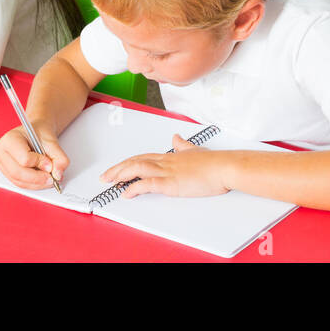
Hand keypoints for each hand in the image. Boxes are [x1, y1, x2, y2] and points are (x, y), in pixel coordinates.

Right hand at [0, 125, 69, 189]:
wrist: (36, 133)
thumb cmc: (39, 134)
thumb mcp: (52, 141)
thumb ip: (58, 157)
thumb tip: (58, 174)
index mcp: (10, 139)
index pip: (24, 158)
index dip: (39, 164)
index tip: (50, 164)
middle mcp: (2, 151)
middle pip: (18, 173)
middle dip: (38, 179)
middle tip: (52, 179)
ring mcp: (2, 163)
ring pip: (18, 181)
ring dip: (36, 184)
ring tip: (49, 180)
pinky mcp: (6, 172)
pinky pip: (19, 183)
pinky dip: (33, 185)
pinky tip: (42, 181)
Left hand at [99, 134, 229, 199]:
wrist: (225, 167)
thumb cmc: (214, 162)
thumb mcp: (196, 150)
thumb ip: (184, 145)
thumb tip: (175, 137)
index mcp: (170, 156)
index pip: (143, 157)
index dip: (128, 162)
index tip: (117, 167)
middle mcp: (165, 161)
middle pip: (135, 161)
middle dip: (118, 168)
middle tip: (105, 176)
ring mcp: (167, 171)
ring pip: (137, 168)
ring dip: (120, 175)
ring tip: (109, 182)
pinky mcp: (171, 183)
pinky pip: (147, 184)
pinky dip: (134, 188)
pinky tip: (126, 193)